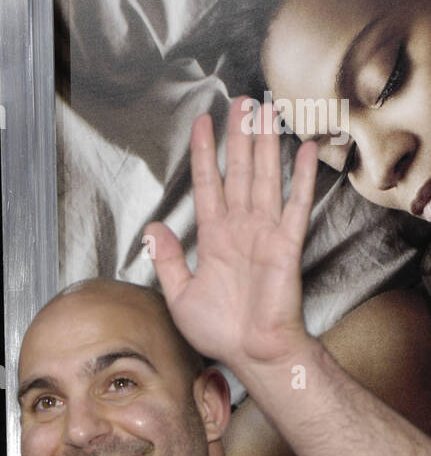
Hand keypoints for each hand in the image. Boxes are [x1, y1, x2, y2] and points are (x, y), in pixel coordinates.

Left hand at [145, 97, 318, 375]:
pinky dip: (300, 178)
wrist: (252, 353)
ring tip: (264, 110)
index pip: (207, 185)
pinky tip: (302, 150)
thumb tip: (153, 229)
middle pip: (238, 172)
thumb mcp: (180, 296)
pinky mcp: (286, 245)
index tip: (201, 123)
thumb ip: (168, 260)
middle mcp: (239, 229)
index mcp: (213, 239)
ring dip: (264, 144)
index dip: (203, 153)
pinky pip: (295, 205)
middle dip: (237, 136)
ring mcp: (264, 234)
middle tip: (238, 102)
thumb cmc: (220, 332)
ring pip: (264, 178)